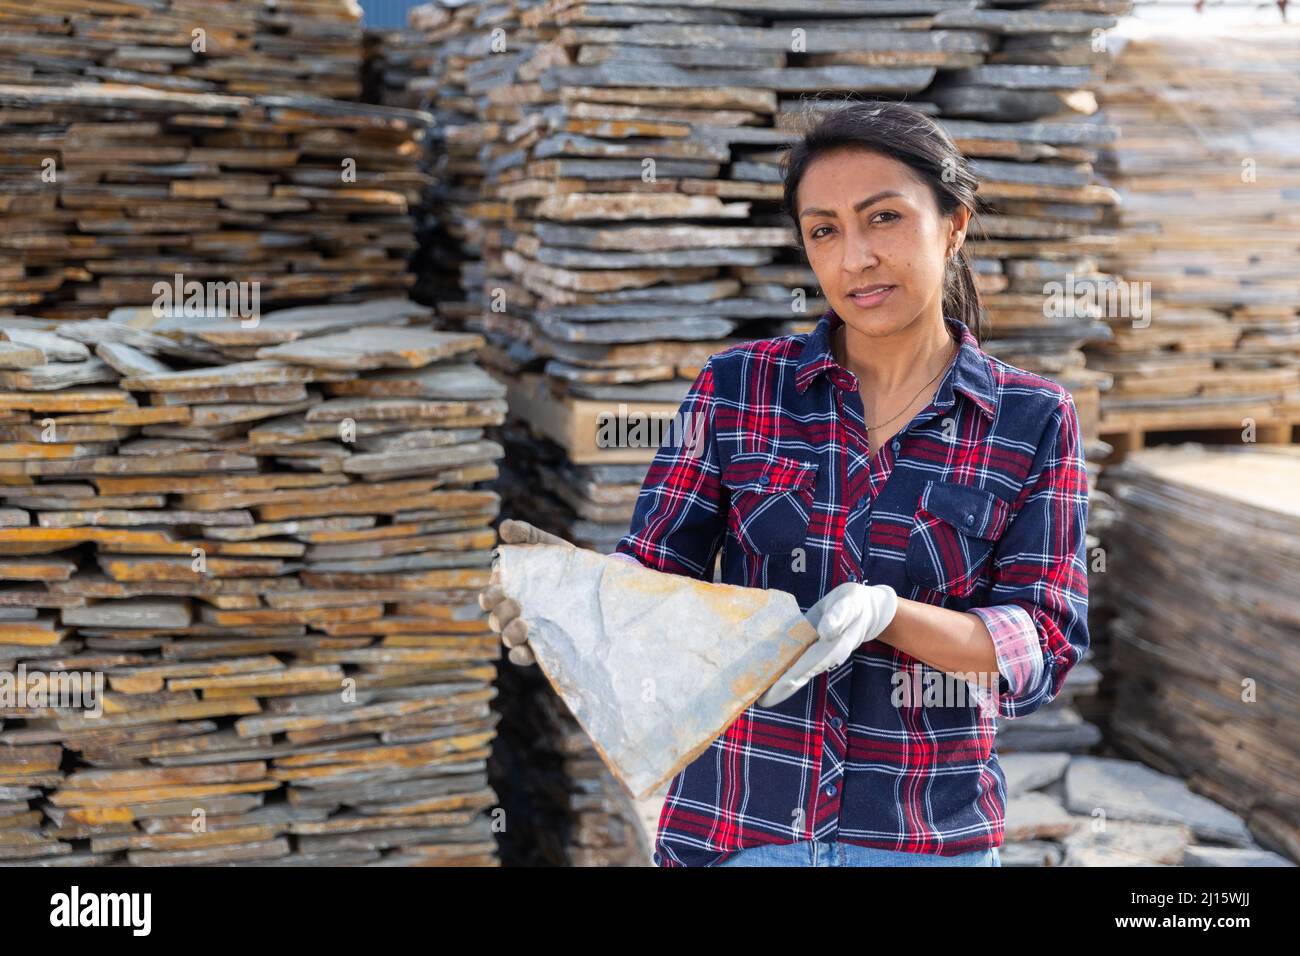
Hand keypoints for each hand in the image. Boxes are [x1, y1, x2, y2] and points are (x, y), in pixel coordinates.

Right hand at [478, 519, 641, 665]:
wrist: (595, 581)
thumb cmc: (563, 562)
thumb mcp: (545, 544)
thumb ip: (525, 534)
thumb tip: (504, 527)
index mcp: (508, 591)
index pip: (489, 598)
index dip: (489, 596)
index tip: (499, 587)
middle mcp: (514, 613)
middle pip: (495, 620)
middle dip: (500, 614)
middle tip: (515, 604)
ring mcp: (528, 631)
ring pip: (507, 639)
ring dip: (509, 634)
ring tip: (523, 625)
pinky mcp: (544, 645)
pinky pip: (524, 656)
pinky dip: (521, 655)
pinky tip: (527, 649)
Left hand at [758, 582, 897, 706]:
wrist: (865, 610)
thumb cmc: (856, 605)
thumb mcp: (851, 604)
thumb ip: (839, 616)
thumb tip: (826, 632)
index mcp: (828, 652)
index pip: (801, 672)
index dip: (782, 686)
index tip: (763, 698)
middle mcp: (818, 659)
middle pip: (792, 678)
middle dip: (770, 688)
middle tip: (745, 696)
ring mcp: (812, 655)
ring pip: (789, 670)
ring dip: (770, 678)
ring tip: (746, 685)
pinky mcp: (807, 647)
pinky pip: (790, 658)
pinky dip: (774, 663)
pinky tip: (756, 664)